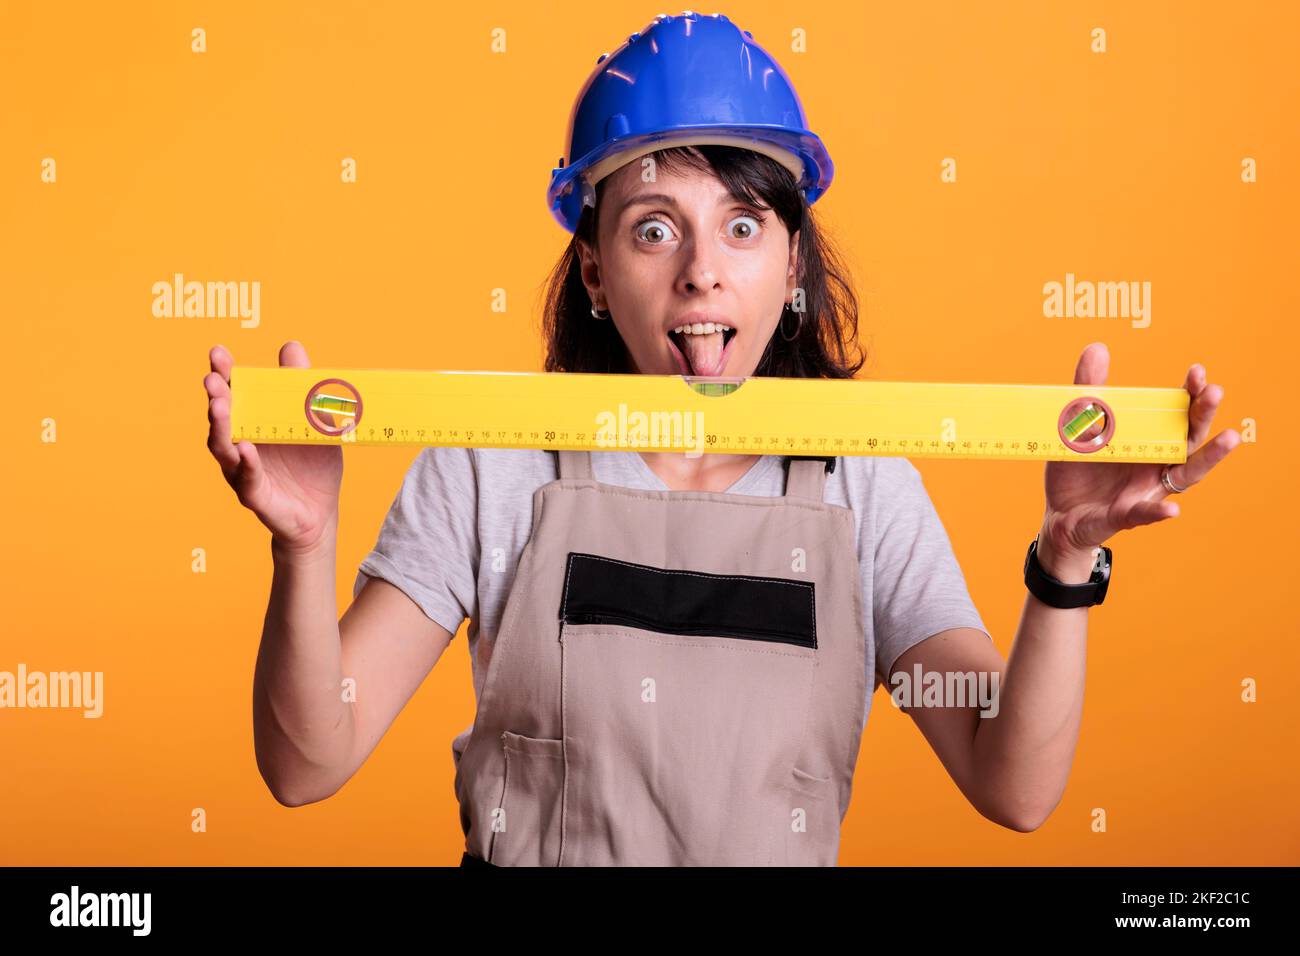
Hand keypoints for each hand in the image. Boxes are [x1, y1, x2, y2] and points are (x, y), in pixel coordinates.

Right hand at [204, 341, 343, 553]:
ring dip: (221, 427)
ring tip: (220, 407)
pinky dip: (247, 464)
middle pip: (221, 419)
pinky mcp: (255, 496)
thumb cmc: (312, 465)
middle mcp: (239, 445)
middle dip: (216, 397)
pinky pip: (248, 479)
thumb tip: (290, 346)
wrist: (320, 513)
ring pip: (224, 449)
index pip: (233, 394)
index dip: (223, 374)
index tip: (218, 353)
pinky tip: (245, 449)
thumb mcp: (315, 420)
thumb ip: (303, 387)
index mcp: (252, 423)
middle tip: (212, 379)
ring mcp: (243, 471)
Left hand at [1037, 342, 1239, 577]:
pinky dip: (1159, 511)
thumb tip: (1096, 348)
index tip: (1198, 372)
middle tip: (1215, 391)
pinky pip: (1146, 513)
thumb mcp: (1077, 427)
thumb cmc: (1078, 470)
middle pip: (1190, 438)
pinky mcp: (1127, 515)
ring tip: (1230, 438)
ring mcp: (1147, 490)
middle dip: (1203, 414)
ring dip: (1209, 457)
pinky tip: (1171, 510)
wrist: (1059, 514)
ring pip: (1186, 475)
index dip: (1191, 394)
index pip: (1178, 414)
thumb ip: (1088, 392)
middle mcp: (1158, 464)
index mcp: (1149, 440)